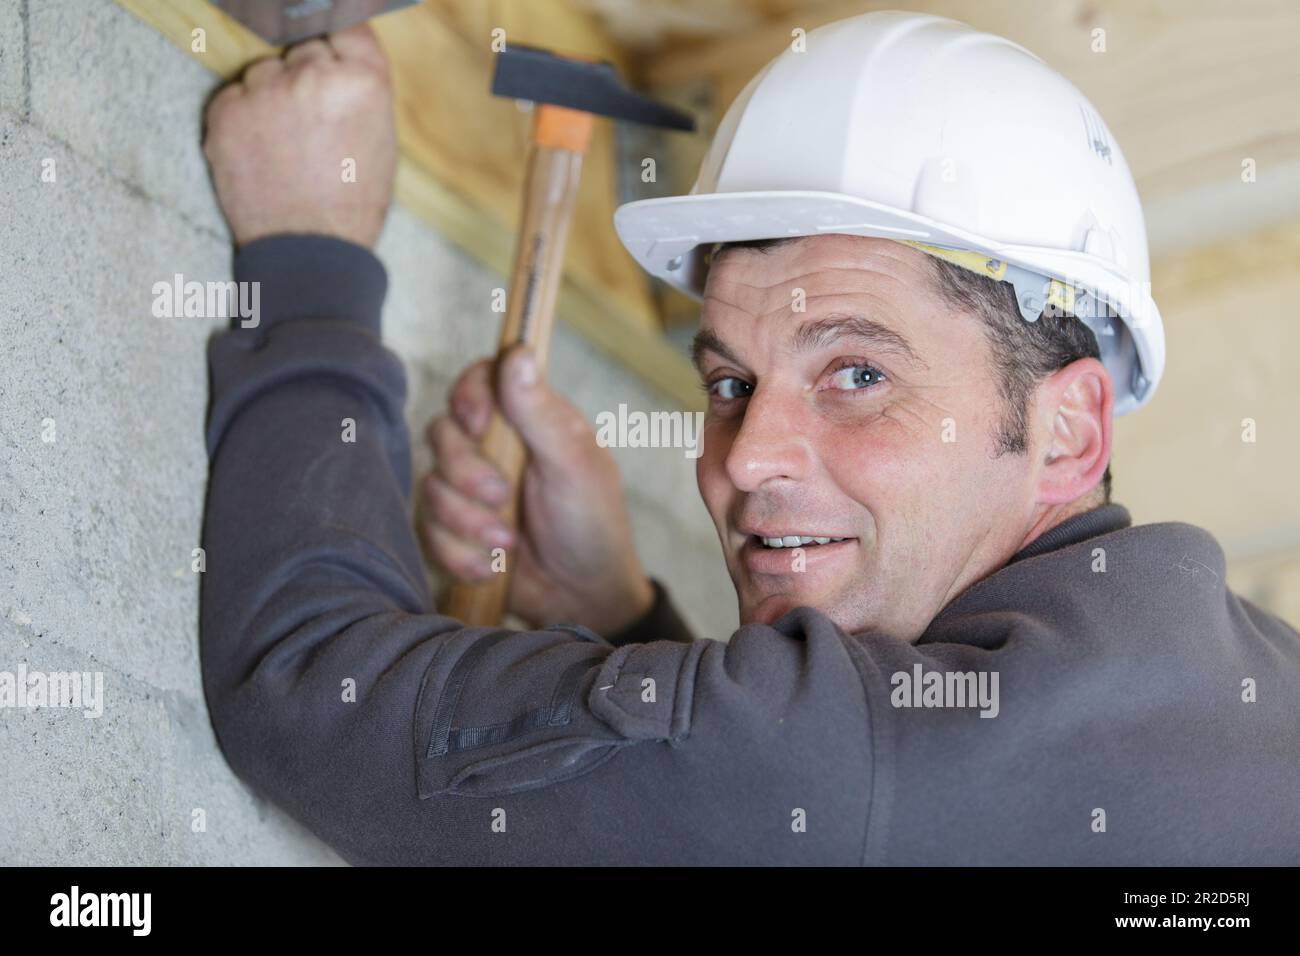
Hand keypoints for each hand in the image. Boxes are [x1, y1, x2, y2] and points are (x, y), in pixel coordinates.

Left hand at [202, 25, 396, 248]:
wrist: (308, 251)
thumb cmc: (352, 202)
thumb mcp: (380, 140)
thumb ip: (359, 89)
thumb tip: (336, 56)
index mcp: (362, 81)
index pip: (345, 28)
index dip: (338, 47)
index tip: (332, 59)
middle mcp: (312, 75)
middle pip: (303, 50)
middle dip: (306, 78)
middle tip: (312, 124)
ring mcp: (264, 90)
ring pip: (265, 71)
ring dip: (272, 96)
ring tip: (286, 145)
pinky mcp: (225, 110)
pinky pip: (235, 96)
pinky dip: (244, 118)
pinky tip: (262, 153)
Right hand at [422, 346, 655, 635]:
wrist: (584, 600)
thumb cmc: (593, 524)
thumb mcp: (574, 465)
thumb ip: (540, 412)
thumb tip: (517, 353)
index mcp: (527, 420)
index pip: (477, 381)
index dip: (468, 398)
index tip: (480, 426)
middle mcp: (493, 448)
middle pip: (442, 433)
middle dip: (466, 473)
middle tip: (502, 497)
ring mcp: (470, 491)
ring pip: (431, 486)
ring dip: (468, 521)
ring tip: (508, 543)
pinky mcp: (456, 531)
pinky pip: (429, 532)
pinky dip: (460, 554)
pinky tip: (492, 567)